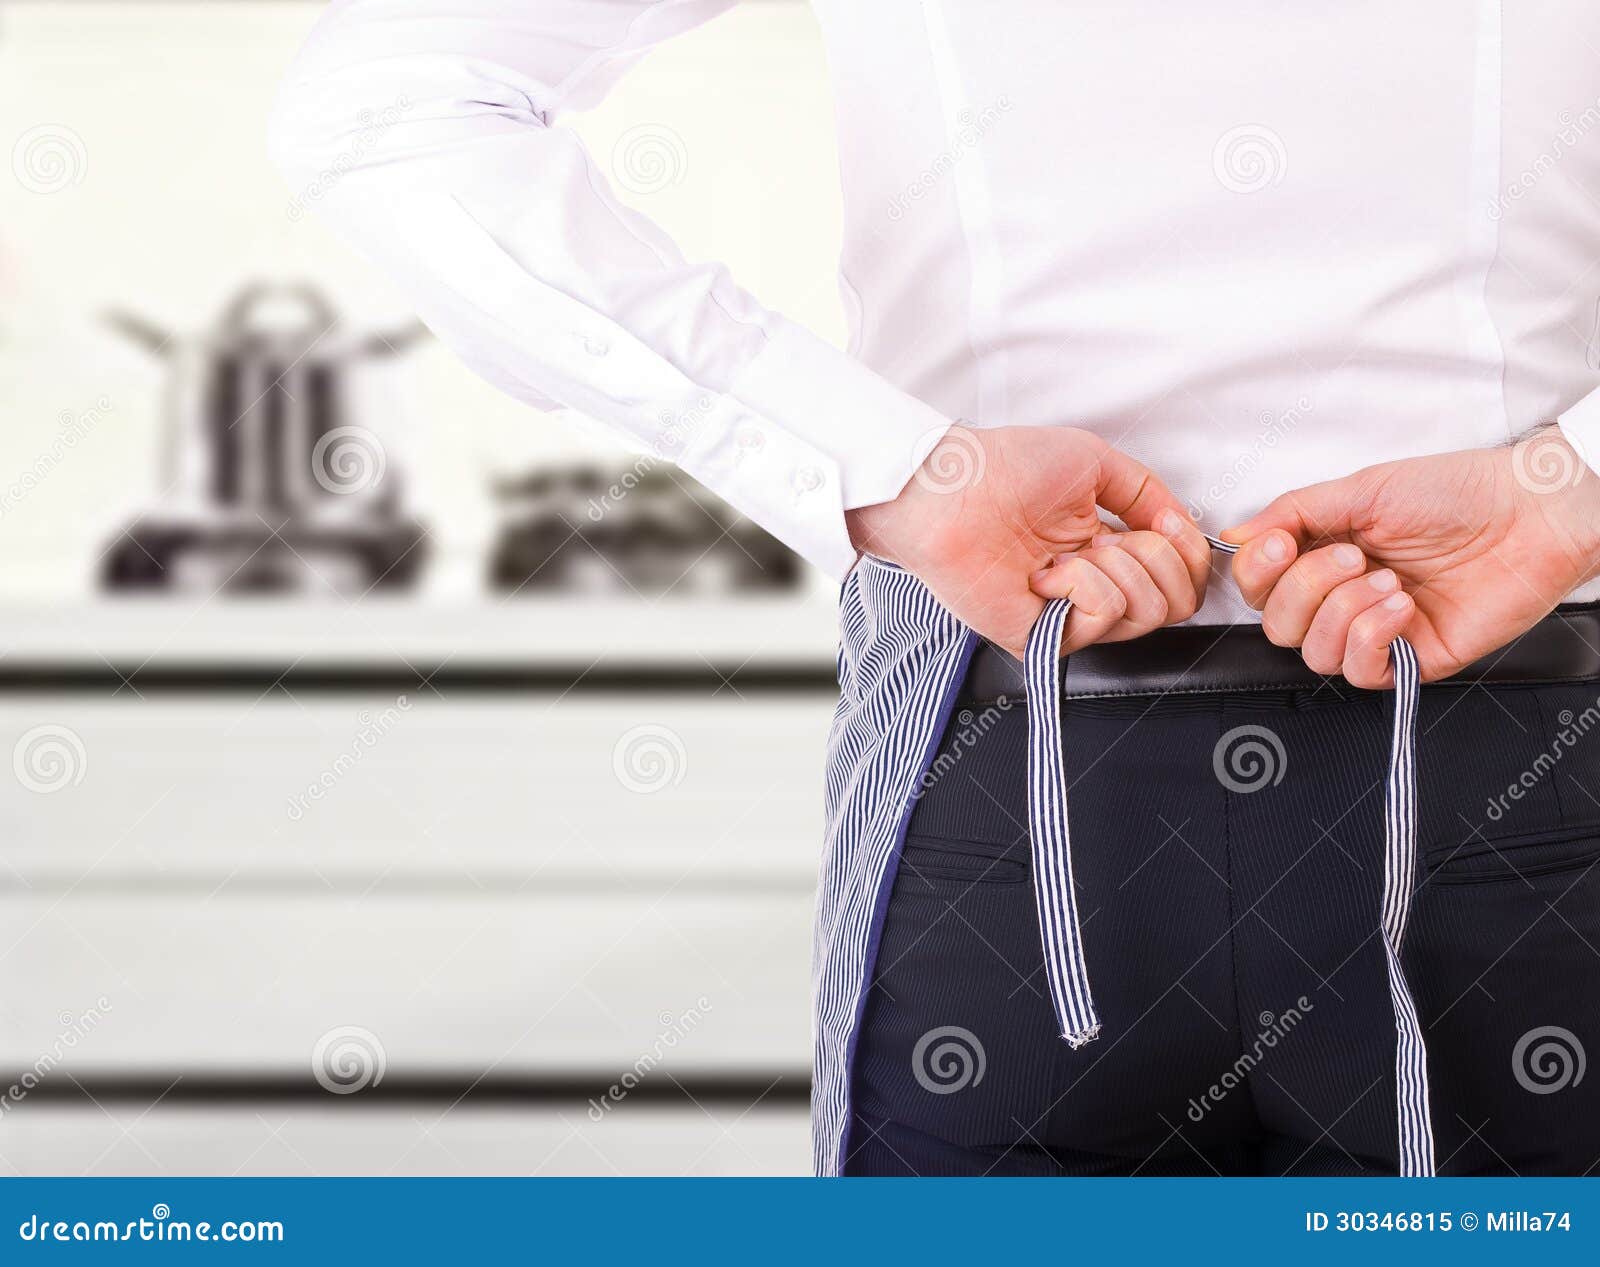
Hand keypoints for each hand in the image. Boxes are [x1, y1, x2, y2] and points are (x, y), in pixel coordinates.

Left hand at [846, 424, 1210, 657]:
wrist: (950, 490)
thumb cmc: (1005, 468)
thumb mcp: (1095, 462)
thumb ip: (1149, 494)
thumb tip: (1184, 528)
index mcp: (1106, 548)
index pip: (1180, 579)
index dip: (1189, 555)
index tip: (1169, 525)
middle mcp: (1093, 587)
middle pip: (1175, 603)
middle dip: (1156, 559)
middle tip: (1109, 536)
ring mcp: (1069, 616)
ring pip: (1147, 613)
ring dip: (1116, 567)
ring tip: (1068, 551)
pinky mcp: (1044, 638)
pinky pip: (1103, 619)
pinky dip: (1084, 586)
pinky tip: (1047, 572)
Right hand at [1222, 428, 1599, 685]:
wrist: (1529, 515)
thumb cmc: (1457, 493)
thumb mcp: (1361, 489)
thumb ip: (1293, 511)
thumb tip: (1236, 535)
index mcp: (1324, 555)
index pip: (1259, 586)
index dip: (1257, 572)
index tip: (1279, 544)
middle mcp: (1342, 597)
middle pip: (1277, 625)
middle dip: (1305, 589)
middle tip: (1352, 557)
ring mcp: (1375, 632)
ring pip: (1312, 653)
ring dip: (1343, 612)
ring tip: (1388, 581)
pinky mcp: (1410, 660)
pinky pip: (1358, 671)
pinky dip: (1370, 638)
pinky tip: (1399, 608)